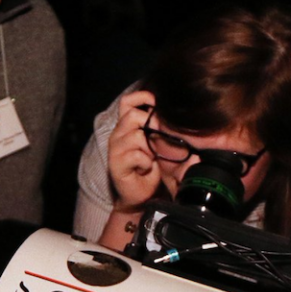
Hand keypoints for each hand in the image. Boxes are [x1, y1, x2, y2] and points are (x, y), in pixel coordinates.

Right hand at [106, 89, 160, 213]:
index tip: (158, 103)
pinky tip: (146, 168)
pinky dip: (146, 162)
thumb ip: (160, 129)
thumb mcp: (158, 144)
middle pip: (133, 115)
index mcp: (127, 125)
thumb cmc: (150, 167)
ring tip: (152, 158)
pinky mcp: (115, 163)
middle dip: (152, 126)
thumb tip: (175, 115)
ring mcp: (115, 148)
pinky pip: (136, 155)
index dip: (143, 97)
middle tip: (160, 140)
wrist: (139, 194)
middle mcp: (118, 133)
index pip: (128, 102)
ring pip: (136, 135)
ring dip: (149, 148)